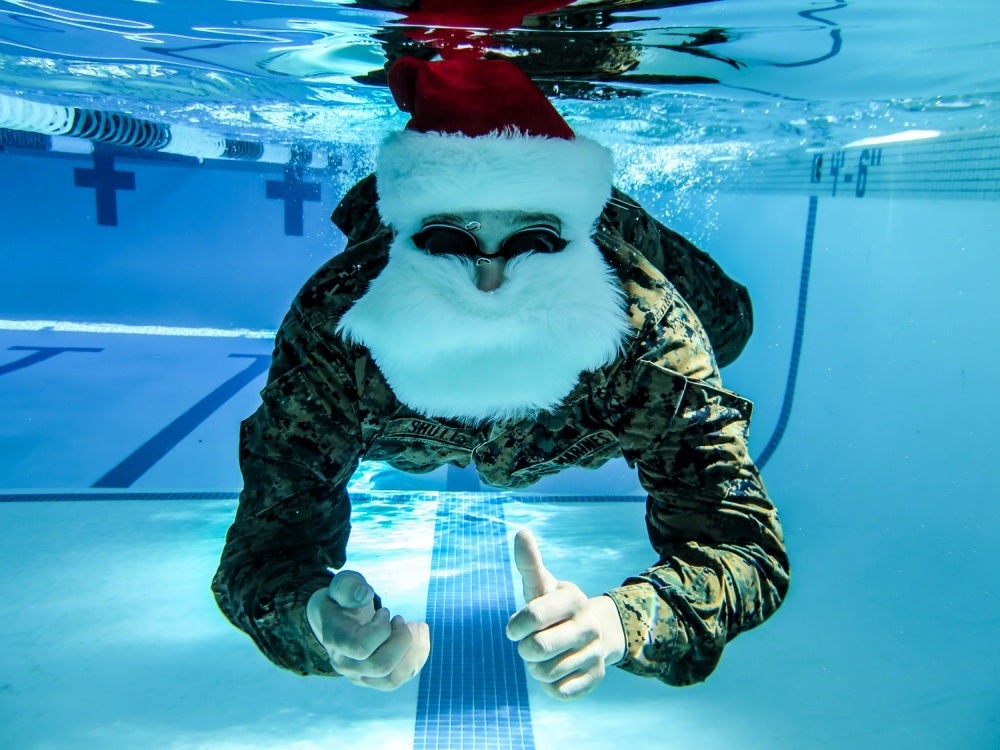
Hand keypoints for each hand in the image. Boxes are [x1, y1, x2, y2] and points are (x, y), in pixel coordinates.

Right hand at [306, 569, 429, 689]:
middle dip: (401, 640)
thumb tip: (364, 594)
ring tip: (415, 627)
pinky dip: (416, 657)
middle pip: (380, 667)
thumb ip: (350, 586)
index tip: (385, 611)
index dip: (381, 628)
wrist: (337, 620)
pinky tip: (419, 636)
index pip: (361, 647)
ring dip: (412, 653)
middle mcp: (346, 664)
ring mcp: (360, 675)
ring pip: (392, 680)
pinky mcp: (375, 679)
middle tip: (401, 619)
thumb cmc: (343, 599)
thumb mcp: (343, 585)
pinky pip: (401, 678)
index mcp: (336, 641)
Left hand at [506, 529, 625, 699]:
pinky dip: (550, 685)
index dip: (516, 626)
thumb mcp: (541, 585)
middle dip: (525, 650)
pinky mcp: (596, 677)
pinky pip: (559, 692)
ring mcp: (595, 652)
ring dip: (536, 668)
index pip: (532, 616)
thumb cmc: (554, 606)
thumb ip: (529, 563)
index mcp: (573, 599)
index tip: (514, 628)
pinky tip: (557, 670)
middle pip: (537, 648)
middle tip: (530, 644)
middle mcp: (588, 625)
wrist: (593, 631)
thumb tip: (521, 531)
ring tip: (545, 656)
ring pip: (545, 673)